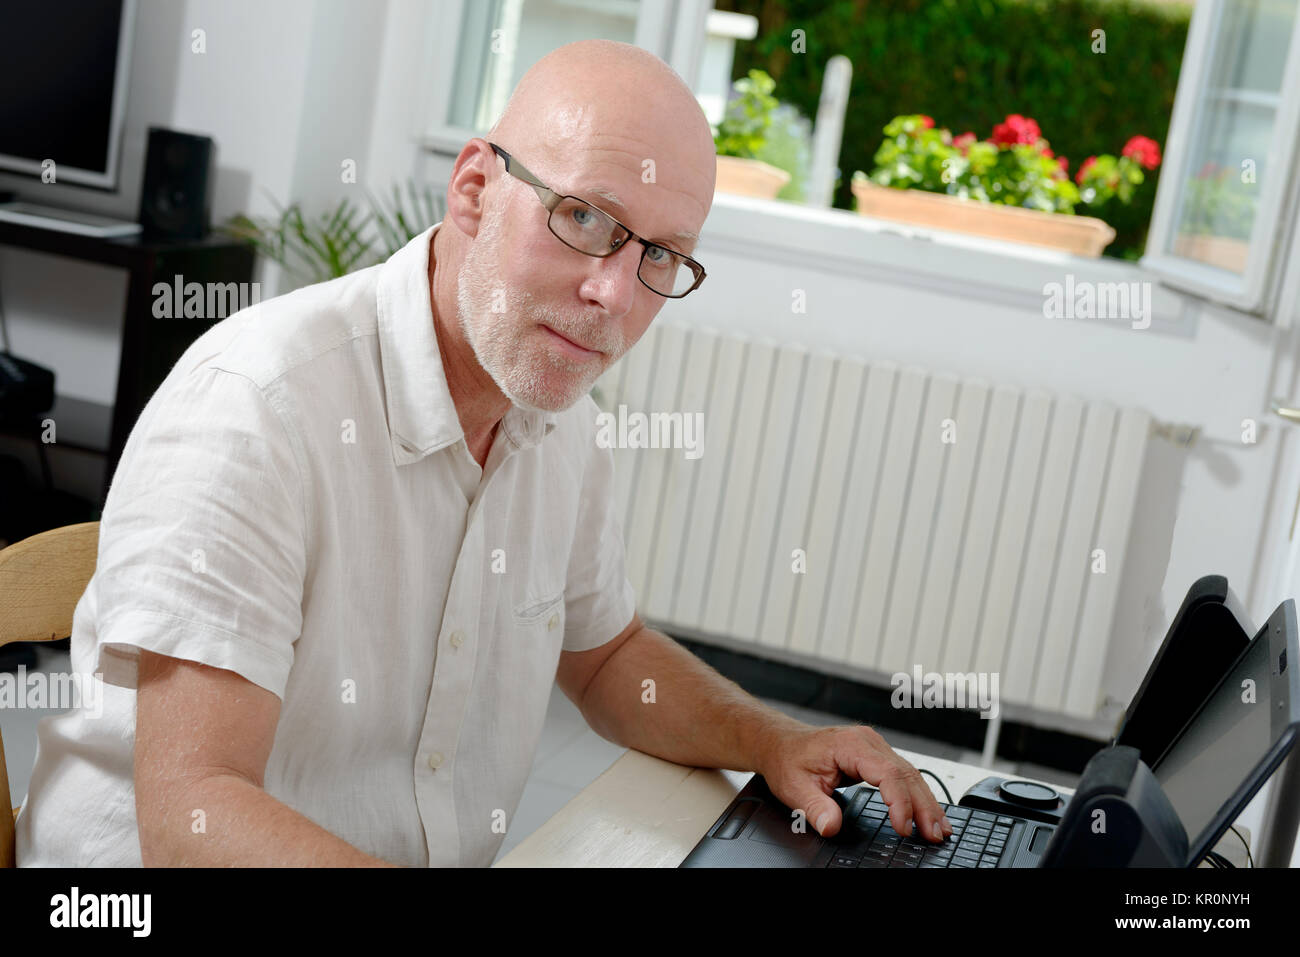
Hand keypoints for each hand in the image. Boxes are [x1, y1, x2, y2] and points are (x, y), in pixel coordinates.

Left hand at [757, 724, 952, 842]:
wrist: (781, 743)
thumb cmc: (788, 758)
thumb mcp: (794, 787)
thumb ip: (814, 807)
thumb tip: (832, 826)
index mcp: (851, 745)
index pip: (887, 773)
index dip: (899, 802)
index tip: (903, 827)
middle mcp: (868, 742)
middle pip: (906, 774)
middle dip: (923, 806)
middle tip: (934, 834)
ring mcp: (875, 748)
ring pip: (910, 775)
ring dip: (926, 803)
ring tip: (939, 829)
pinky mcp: (877, 757)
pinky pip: (903, 776)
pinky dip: (917, 796)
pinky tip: (927, 813)